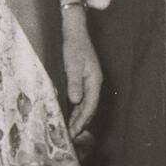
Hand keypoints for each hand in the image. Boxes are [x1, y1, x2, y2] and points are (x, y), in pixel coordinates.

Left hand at [62, 9, 102, 136]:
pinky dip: (77, 107)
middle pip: (90, 107)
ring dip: (79, 116)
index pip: (90, 106)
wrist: (74, 30)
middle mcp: (95, 82)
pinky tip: (70, 112)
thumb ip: (74, 83)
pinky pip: (83, 97)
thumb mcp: (72, 64)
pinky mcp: (85, 77)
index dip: (82, 121)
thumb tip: (76, 101)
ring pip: (87, 103)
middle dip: (81, 122)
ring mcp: (91, 80)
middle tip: (71, 136)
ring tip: (71, 128)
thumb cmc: (73, 45)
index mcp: (94, 80)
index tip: (74, 132)